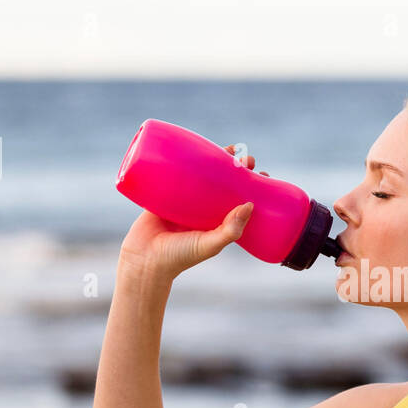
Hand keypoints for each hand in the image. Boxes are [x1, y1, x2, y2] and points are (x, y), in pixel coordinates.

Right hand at [119, 140, 263, 279]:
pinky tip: (196, 148)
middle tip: (247, 159)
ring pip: (204, 176)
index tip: (263, 175)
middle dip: (237, 170)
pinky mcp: (166, 194)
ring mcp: (185, 201)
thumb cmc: (179, 256)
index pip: (239, 200)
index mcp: (217, 222)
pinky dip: (187, 161)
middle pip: (224, 184)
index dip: (252, 187)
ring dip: (216, 161)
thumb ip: (230, 230)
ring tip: (230, 149)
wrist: (143, 259)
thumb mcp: (210, 244)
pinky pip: (178, 174)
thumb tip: (250, 205)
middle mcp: (203, 210)